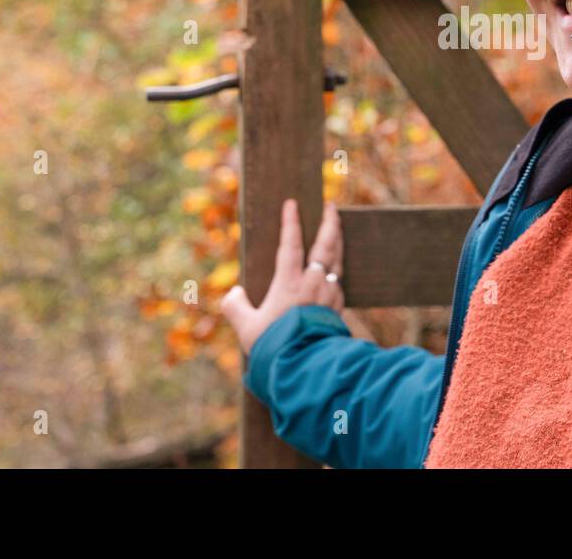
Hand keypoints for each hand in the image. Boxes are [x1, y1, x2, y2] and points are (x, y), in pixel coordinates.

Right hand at [221, 197, 343, 354]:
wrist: (306, 368)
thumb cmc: (274, 347)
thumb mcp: (246, 328)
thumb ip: (235, 307)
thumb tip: (232, 293)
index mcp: (289, 283)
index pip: (291, 244)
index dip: (291, 222)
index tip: (291, 203)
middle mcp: (313, 284)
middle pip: (326, 245)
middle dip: (330, 222)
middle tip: (331, 205)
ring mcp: (329, 295)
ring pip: (337, 261)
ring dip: (338, 242)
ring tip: (337, 230)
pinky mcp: (338, 308)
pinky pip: (339, 281)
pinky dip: (338, 268)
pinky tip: (336, 270)